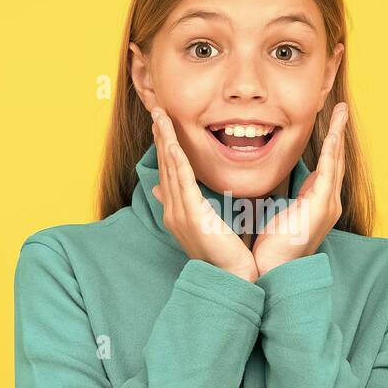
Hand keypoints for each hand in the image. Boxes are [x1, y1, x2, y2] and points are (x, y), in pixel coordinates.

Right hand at [150, 108, 259, 282]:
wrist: (232, 279)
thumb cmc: (225, 254)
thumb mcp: (202, 224)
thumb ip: (188, 203)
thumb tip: (163, 188)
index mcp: (177, 211)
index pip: (168, 171)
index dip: (163, 145)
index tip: (162, 123)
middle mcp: (172, 210)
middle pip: (164, 165)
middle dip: (160, 136)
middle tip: (156, 109)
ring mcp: (179, 213)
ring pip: (170, 168)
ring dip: (164, 140)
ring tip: (160, 116)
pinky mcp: (191, 215)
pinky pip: (182, 182)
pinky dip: (175, 161)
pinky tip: (171, 144)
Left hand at [252, 102, 348, 276]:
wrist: (270, 272)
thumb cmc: (269, 248)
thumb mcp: (274, 214)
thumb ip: (277, 196)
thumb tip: (269, 182)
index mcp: (316, 203)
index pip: (326, 166)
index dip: (328, 143)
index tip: (328, 121)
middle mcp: (328, 203)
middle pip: (336, 159)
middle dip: (338, 132)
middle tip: (341, 108)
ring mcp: (328, 204)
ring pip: (336, 160)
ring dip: (339, 134)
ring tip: (341, 111)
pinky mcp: (322, 206)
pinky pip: (330, 170)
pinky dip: (332, 149)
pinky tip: (334, 132)